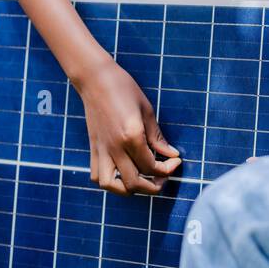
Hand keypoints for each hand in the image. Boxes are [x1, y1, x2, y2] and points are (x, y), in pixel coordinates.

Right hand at [76, 58, 180, 194]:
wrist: (95, 79)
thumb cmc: (124, 89)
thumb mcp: (147, 111)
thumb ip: (158, 137)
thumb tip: (171, 155)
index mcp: (132, 136)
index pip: (151, 166)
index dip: (168, 169)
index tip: (175, 162)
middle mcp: (115, 147)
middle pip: (134, 182)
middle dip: (153, 186)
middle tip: (163, 176)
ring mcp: (101, 150)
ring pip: (111, 185)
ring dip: (128, 188)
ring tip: (140, 179)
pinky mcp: (93, 148)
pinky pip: (97, 175)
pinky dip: (109, 182)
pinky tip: (122, 172)